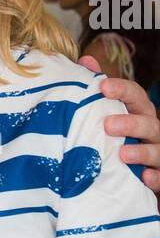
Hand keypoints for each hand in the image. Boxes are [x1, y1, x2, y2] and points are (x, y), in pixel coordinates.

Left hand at [78, 54, 159, 193]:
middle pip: (148, 122)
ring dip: (142, 151)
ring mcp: (159, 153)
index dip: (122, 89)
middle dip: (131, 122)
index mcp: (140, 112)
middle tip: (108, 124)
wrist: (137, 172)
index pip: (136, 95)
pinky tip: (145, 177)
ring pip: (157, 150)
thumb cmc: (120, 137)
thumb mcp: (110, 113)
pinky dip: (155, 177)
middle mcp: (152, 130)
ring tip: (123, 154)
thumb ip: (100, 90)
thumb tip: (86, 60)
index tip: (103, 86)